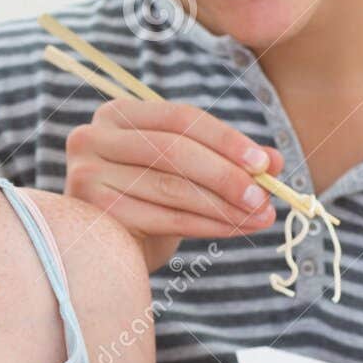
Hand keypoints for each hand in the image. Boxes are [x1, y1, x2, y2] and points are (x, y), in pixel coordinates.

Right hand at [65, 98, 284, 273]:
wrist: (110, 248)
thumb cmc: (149, 200)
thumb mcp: (187, 172)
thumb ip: (225, 159)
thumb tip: (275, 161)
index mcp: (116, 114)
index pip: (179, 118)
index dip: (225, 139)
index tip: (264, 162)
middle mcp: (92, 138)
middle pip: (173, 151)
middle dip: (226, 174)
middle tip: (265, 196)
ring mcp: (88, 175)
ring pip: (172, 188)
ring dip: (224, 204)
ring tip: (260, 216)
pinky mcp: (97, 213)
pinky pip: (165, 218)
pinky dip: (208, 225)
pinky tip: (235, 229)